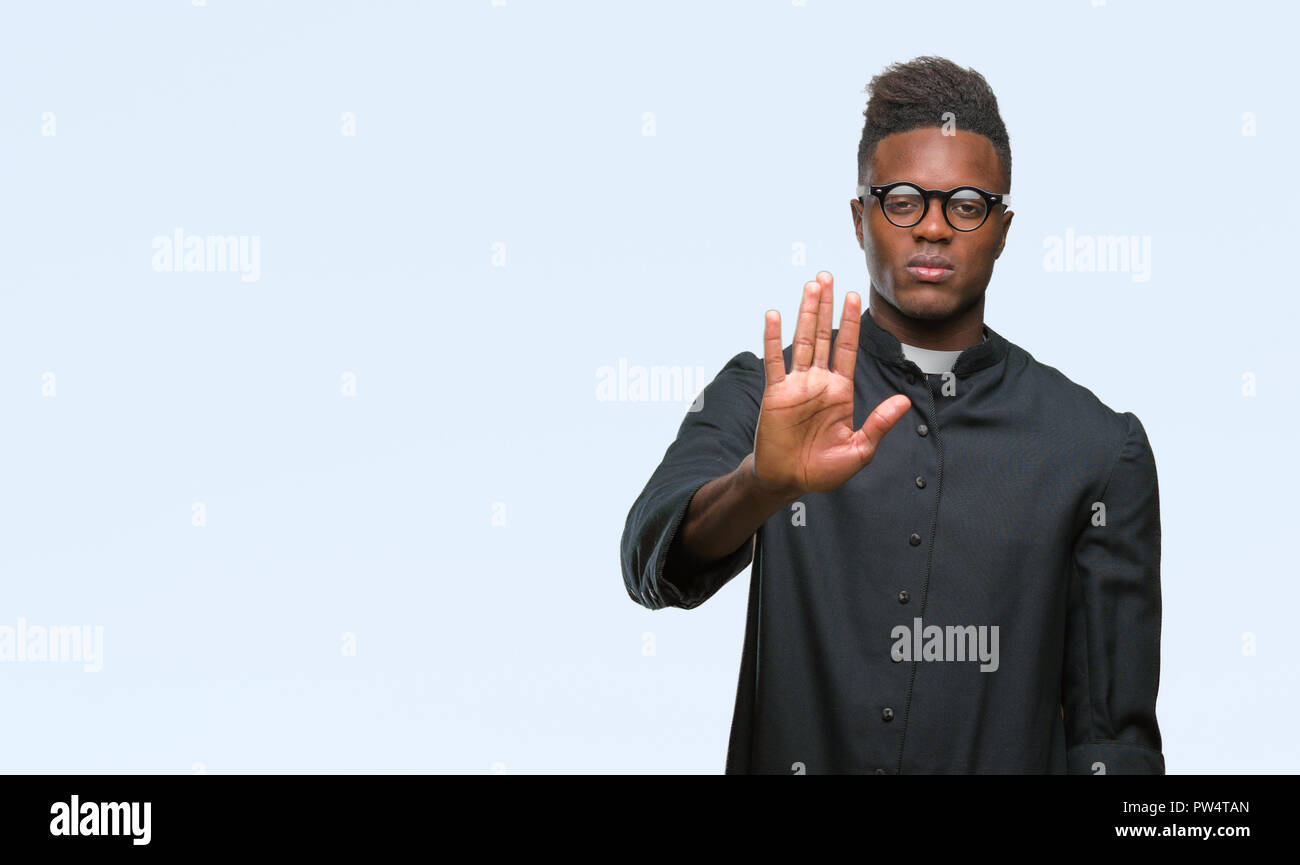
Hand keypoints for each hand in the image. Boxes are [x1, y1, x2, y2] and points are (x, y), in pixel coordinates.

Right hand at [752, 271, 910, 497]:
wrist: (788, 481)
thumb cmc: (823, 469)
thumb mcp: (859, 450)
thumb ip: (878, 423)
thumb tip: (904, 401)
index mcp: (840, 391)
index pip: (847, 348)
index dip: (850, 322)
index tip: (854, 296)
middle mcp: (818, 382)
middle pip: (823, 335)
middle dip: (826, 306)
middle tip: (827, 277)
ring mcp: (796, 385)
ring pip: (802, 340)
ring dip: (805, 313)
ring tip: (810, 286)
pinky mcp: (776, 393)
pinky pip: (774, 361)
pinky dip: (773, 338)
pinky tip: (774, 315)